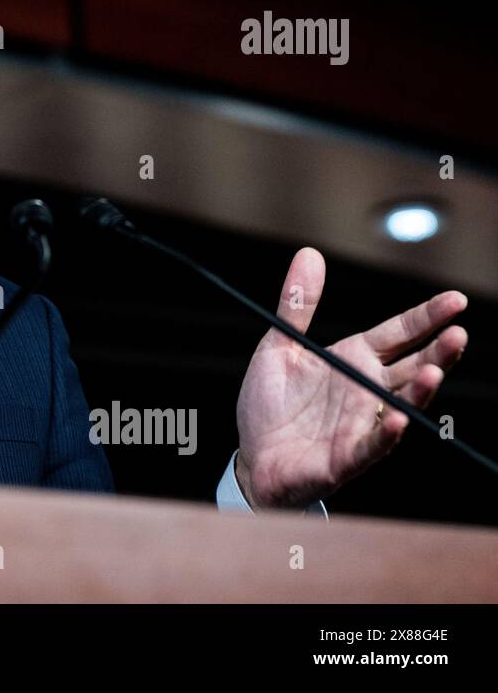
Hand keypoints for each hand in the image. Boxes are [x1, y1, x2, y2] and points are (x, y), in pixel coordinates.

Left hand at [235, 247, 466, 508]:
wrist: (252, 458)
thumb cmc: (270, 404)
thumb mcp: (278, 346)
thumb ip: (298, 305)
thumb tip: (309, 253)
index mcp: (353, 361)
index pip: (399, 334)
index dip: (426, 317)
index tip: (456, 300)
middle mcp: (365, 391)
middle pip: (412, 368)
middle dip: (437, 353)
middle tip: (459, 333)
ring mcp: (360, 425)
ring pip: (400, 405)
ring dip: (420, 391)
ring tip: (434, 372)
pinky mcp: (345, 457)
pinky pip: (371, 445)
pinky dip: (386, 433)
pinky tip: (397, 418)